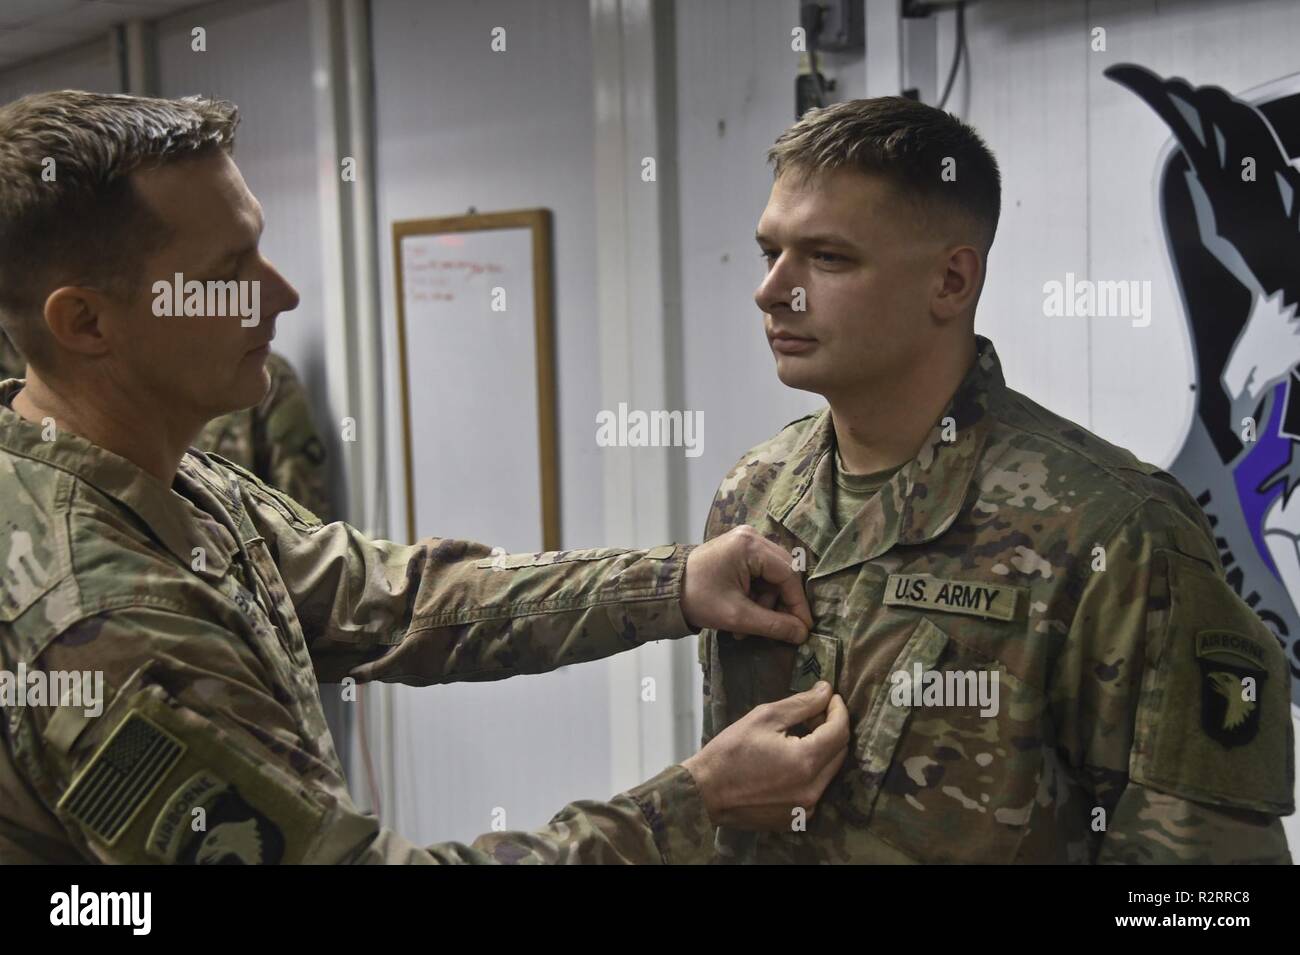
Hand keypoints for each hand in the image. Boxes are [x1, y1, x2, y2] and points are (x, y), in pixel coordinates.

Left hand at [681, 526, 812, 642]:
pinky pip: (759, 574)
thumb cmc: (697, 599)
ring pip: (772, 577)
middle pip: (783, 573)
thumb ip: (773, 625)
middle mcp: (751, 537)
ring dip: (764, 604)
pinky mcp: (738, 551)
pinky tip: (742, 614)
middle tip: (774, 629)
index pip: (788, 575)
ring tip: (745, 628)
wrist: (664, 590)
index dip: (798, 604)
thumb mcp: (737, 616)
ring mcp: (744, 542)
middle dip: (779, 604)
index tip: (803, 629)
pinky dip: (755, 596)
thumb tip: (802, 633)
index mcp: (750, 545)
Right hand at [681, 682, 848, 830]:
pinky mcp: (797, 818)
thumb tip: (826, 691)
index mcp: (805, 762)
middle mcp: (812, 790)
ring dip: (822, 750)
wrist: (705, 794)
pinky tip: (789, 760)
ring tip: (799, 735)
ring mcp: (806, 808)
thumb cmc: (729, 753)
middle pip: (839, 752)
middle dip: (832, 728)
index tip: (830, 697)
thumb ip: (800, 704)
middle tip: (812, 713)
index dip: (838, 710)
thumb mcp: (764, 718)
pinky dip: (811, 771)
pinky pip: (816, 789)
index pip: (840, 731)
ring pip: (830, 771)